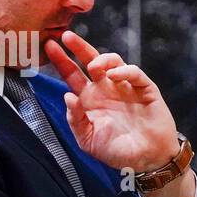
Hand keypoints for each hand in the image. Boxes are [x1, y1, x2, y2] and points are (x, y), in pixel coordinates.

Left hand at [45, 31, 181, 172]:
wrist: (147, 160)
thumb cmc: (117, 152)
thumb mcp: (89, 141)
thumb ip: (76, 120)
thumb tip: (68, 96)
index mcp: (90, 100)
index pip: (73, 75)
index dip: (62, 61)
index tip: (49, 46)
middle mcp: (107, 90)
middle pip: (91, 61)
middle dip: (78, 47)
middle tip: (66, 36)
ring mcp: (126, 88)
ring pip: (113, 61)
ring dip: (102, 59)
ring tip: (94, 66)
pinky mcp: (146, 89)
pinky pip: (135, 73)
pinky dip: (125, 70)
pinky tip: (115, 76)